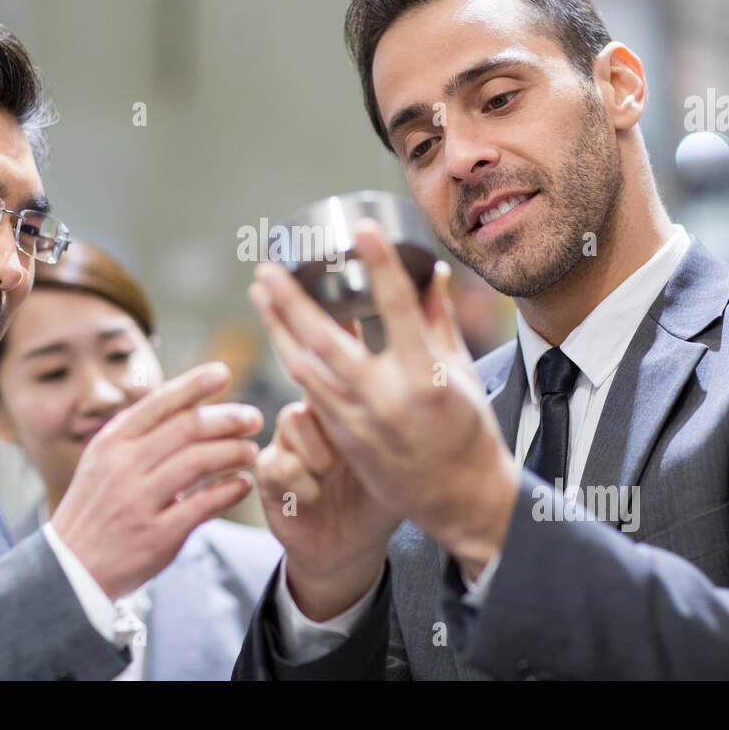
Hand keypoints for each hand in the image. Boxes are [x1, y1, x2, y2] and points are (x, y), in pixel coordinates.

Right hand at [50, 362, 261, 598]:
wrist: (70, 569)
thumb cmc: (96, 508)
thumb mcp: (102, 461)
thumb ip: (139, 432)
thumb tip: (186, 400)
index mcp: (111, 443)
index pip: (159, 403)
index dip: (194, 384)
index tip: (222, 372)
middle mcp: (124, 467)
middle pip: (188, 428)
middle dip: (228, 418)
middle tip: (254, 418)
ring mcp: (140, 501)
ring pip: (199, 461)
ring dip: (234, 452)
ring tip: (250, 451)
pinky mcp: (158, 535)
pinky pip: (204, 504)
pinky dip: (230, 490)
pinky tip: (242, 484)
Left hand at [248, 221, 517, 576]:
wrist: (460, 500)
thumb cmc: (468, 432)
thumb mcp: (461, 372)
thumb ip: (439, 319)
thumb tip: (433, 272)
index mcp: (426, 376)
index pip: (398, 309)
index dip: (379, 266)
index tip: (361, 229)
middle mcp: (387, 398)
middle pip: (328, 342)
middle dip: (292, 303)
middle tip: (269, 269)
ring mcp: (359, 422)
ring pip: (304, 369)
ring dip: (277, 328)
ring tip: (259, 293)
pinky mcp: (343, 439)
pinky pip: (308, 393)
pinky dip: (291, 360)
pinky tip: (277, 335)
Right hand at [255, 399, 401, 620]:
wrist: (348, 551)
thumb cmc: (378, 503)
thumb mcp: (397, 467)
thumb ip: (400, 433)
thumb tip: (421, 399)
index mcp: (346, 411)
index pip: (343, 376)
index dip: (351, 385)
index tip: (364, 417)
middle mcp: (315, 420)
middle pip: (315, 386)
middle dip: (335, 416)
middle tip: (350, 449)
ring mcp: (289, 443)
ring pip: (293, 418)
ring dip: (317, 450)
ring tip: (330, 473)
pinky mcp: (269, 471)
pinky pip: (277, 460)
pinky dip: (299, 481)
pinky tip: (313, 495)